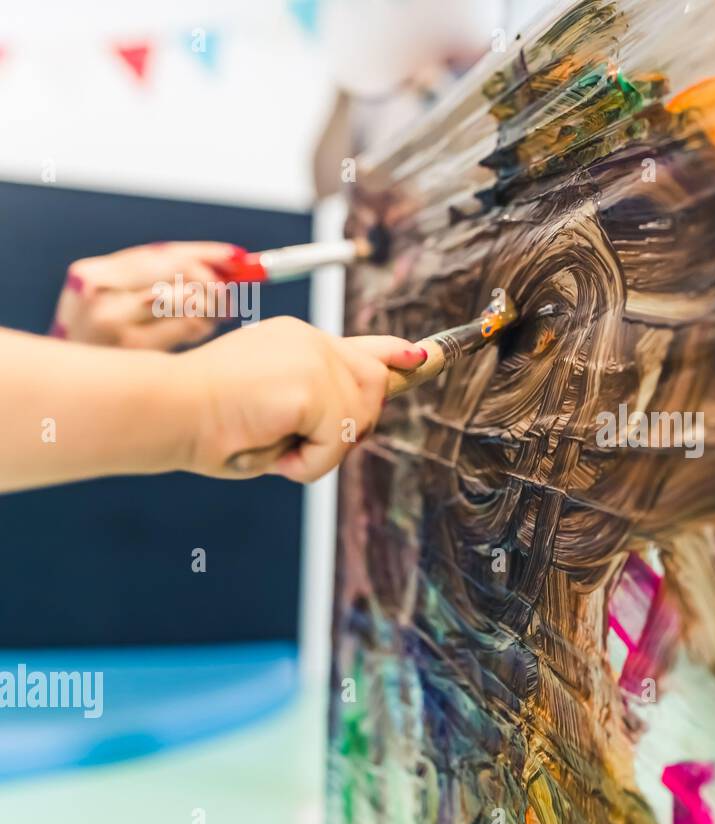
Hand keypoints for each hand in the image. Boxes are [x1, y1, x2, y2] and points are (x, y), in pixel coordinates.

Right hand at [54, 241, 242, 349]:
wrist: (77, 386)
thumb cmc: (106, 339)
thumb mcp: (119, 300)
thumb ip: (161, 277)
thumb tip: (226, 263)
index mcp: (92, 274)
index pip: (160, 253)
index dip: (203, 253)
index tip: (235, 256)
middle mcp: (98, 294)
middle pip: (180, 270)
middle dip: (212, 280)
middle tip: (227, 294)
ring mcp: (113, 322)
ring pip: (189, 298)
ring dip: (209, 306)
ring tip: (208, 316)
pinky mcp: (134, 349)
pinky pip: (189, 326)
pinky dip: (202, 326)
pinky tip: (197, 332)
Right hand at [174, 317, 426, 482]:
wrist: (165, 412)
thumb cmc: (202, 422)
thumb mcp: (267, 407)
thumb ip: (312, 404)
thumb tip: (361, 417)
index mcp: (297, 338)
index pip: (365, 345)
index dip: (395, 356)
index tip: (419, 358)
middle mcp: (311, 338)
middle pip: (375, 386)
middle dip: (349, 427)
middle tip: (295, 444)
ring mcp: (314, 358)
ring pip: (360, 417)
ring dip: (323, 450)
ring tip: (274, 446)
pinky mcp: (313, 386)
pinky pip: (339, 442)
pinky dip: (310, 463)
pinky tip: (273, 453)